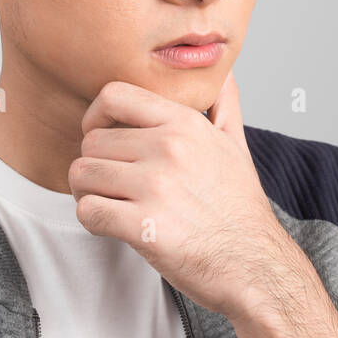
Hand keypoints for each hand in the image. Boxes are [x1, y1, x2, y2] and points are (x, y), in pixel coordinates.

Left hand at [69, 70, 298, 323]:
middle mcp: (169, 149)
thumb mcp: (237, 146)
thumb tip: (224, 71)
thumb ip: (224, 104)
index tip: (100, 136)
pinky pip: (88, 211)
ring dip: (87, 192)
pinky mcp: (143, 226)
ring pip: (82, 174)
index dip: (95, 116)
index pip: (113, 95)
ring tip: (107, 203)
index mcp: (185, 124)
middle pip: (92, 141)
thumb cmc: (240, 210)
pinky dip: (92, 220)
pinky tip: (111, 226)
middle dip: (93, 164)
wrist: (255, 266)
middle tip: (108, 184)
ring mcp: (155, 187)